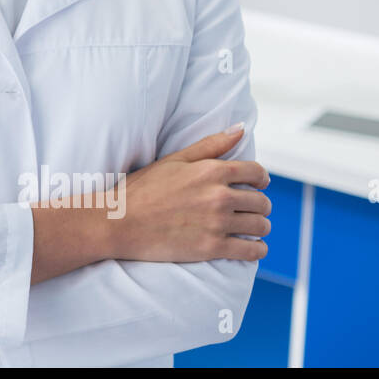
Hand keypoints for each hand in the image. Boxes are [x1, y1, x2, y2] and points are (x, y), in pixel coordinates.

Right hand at [110, 125, 270, 262]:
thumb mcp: (173, 160)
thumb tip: (240, 128)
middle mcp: (219, 196)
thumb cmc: (141, 190)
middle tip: (250, 210)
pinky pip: (252, 250)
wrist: (118, 222)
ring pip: (260, 225)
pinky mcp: (212, 248)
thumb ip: (210, 145)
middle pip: (261, 201)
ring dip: (259, 226)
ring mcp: (217, 223)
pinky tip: (251, 247)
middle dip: (259, 205)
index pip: (256, 173)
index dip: (261, 179)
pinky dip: (257, 249)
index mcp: (210, 171)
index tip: (258, 185)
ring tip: (250, 228)